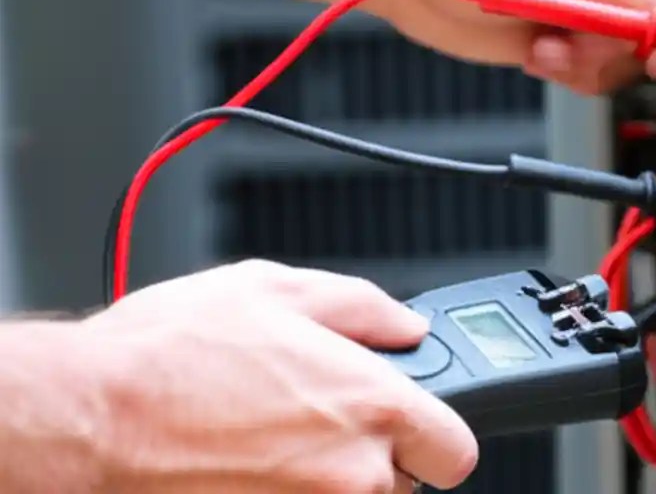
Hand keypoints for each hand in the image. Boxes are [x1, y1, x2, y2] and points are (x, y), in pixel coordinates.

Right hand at [83, 260, 476, 492]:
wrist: (89, 416)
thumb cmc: (170, 352)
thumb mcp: (278, 290)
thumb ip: (365, 308)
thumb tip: (408, 325)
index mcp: (372, 404)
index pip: (458, 450)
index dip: (439, 433)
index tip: (418, 425)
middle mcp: (352, 471)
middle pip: (404, 480)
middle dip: (374, 452)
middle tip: (319, 418)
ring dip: (328, 478)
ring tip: (272, 437)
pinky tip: (249, 464)